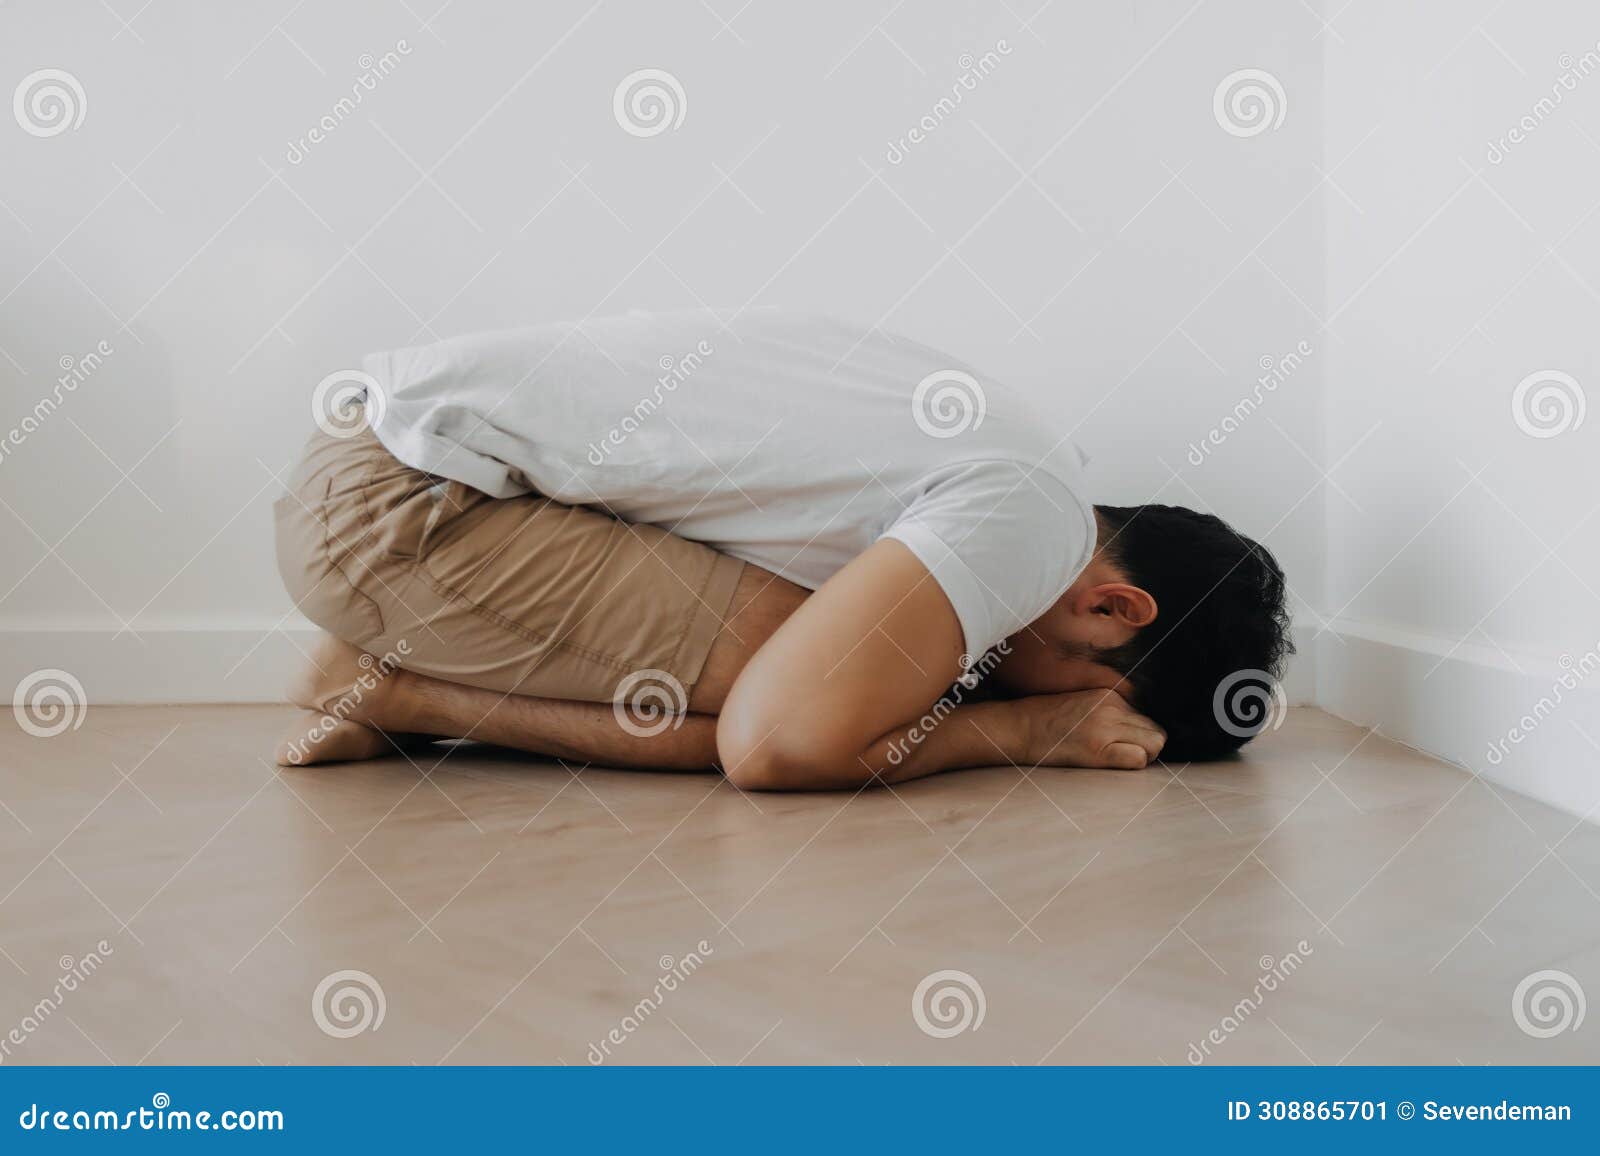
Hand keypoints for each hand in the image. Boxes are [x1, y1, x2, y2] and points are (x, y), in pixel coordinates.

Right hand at [1013, 689, 1165, 769]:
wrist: (1019, 727)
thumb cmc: (1046, 720)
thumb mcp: (1084, 705)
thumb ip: (1112, 713)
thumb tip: (1138, 733)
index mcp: (1110, 695)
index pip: (1148, 718)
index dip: (1141, 735)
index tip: (1125, 744)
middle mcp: (1112, 707)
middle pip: (1157, 732)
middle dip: (1147, 747)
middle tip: (1124, 755)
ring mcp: (1106, 727)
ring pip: (1154, 745)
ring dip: (1143, 756)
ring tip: (1117, 759)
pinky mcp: (1098, 748)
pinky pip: (1138, 759)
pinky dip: (1133, 764)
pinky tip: (1112, 763)